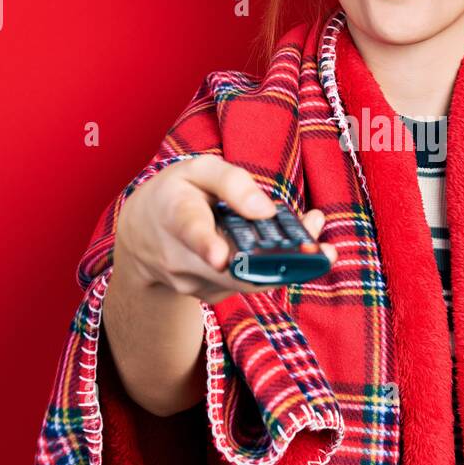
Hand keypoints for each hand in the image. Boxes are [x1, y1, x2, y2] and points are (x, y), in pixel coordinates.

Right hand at [115, 154, 338, 304]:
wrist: (144, 236)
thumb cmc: (178, 194)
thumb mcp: (199, 170)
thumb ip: (232, 182)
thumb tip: (267, 211)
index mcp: (176, 214)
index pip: (190, 230)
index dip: (207, 245)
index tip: (221, 257)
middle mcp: (180, 256)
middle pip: (233, 269)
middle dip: (278, 263)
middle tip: (319, 251)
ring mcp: (193, 281)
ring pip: (246, 279)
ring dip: (287, 263)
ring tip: (318, 243)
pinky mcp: (209, 294)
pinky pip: (246, 283)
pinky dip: (274, 268)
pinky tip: (293, 249)